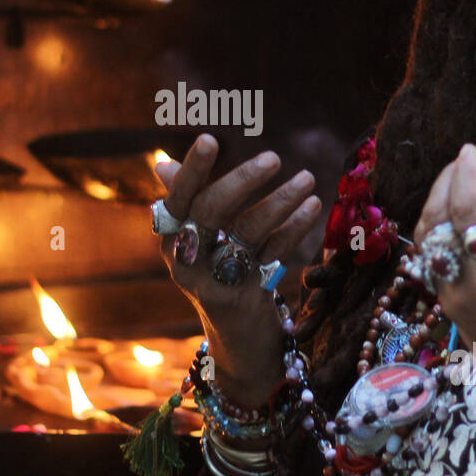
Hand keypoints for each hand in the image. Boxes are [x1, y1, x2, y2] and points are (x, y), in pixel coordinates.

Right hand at [155, 134, 323, 408]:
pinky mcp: (243, 297)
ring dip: (280, 201)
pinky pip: (273, 255)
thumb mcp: (197, 240)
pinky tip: (313, 206)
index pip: (178, 198)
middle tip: (274, 157)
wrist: (234, 336)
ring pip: (246, 232)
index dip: (192, 170)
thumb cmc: (216, 272)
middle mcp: (185, 259)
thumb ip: (186, 201)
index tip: (211, 139)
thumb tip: (162, 163)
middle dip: (241, 181)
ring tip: (306, 179)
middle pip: (210, 213)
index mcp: (171, 238)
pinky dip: (294, 228)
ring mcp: (212, 281)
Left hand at [418, 144, 475, 475]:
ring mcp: (451, 297)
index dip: (465, 177)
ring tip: (453, 180)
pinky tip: (448, 219)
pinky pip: (430, 260)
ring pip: (427, 242)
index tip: (469, 150)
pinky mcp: (448, 307)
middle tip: (461, 159)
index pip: (469, 214)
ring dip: (434, 206)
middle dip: (445, 184)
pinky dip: (433, 231)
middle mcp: (466, 285)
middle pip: (438, 222)